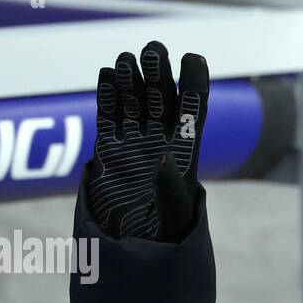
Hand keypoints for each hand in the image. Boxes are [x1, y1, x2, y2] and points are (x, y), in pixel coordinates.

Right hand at [86, 40, 208, 241]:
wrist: (133, 252)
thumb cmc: (164, 239)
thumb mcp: (173, 219)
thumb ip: (171, 191)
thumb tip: (165, 160)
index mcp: (186, 154)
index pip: (194, 111)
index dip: (195, 84)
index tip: (193, 59)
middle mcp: (161, 143)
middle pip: (163, 99)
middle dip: (160, 74)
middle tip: (154, 51)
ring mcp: (135, 143)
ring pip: (134, 102)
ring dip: (132, 80)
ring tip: (127, 59)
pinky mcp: (110, 150)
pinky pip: (108, 116)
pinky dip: (107, 96)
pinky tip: (107, 74)